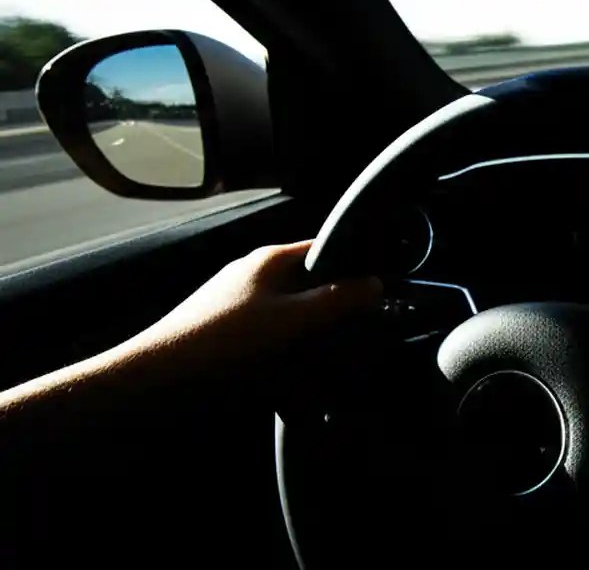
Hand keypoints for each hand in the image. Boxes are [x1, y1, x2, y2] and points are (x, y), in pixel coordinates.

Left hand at [123, 240, 381, 377]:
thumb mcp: (291, 321)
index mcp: (269, 261)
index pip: (326, 249)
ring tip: (325, 373)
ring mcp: (239, 308)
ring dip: (311, 348)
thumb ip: (337, 301)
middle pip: (312, 289)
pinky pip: (272, 347)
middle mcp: (255, 278)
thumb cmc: (222, 342)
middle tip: (356, 342)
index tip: (381, 294)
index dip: (355, 267)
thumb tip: (375, 284)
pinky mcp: (229, 338)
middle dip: (334, 317)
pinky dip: (287, 366)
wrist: (154, 382)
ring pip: (294, 322)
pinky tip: (294, 392)